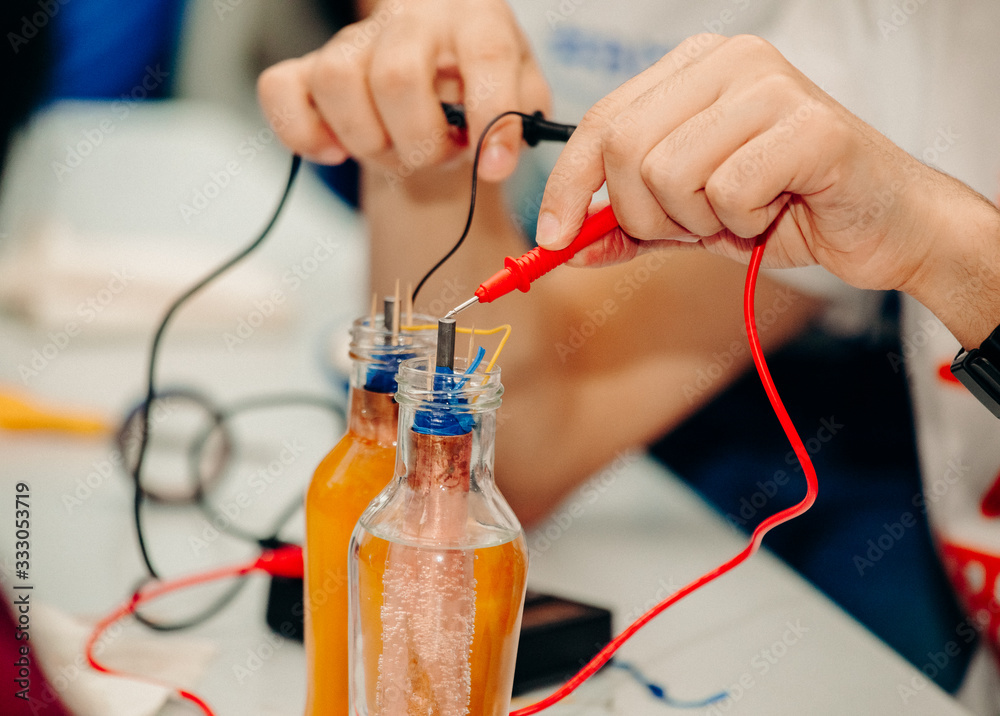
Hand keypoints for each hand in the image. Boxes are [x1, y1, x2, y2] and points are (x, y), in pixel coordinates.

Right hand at [256, 0, 549, 181]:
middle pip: (395, 76)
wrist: (436, 85)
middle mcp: (410, 19)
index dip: (491, 116)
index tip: (493, 167)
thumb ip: (519, 122)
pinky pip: (280, 89)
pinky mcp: (311, 65)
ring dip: (367, 141)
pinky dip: (301, 132)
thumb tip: (494, 157)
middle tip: (435, 158)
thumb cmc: (477, 90)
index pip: (486, 55)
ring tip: (394, 154)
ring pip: (336, 81)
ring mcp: (354, 40)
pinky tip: (334, 151)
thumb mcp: (521, 97)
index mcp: (475, 19)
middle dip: (417, 142)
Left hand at [535, 33, 965, 295]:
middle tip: (691, 227)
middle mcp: (729, 61)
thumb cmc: (788, 208)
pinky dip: (746, 221)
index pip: (601, 120)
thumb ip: (625, 226)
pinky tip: (778, 207)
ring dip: (698, 220)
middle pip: (625, 147)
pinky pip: (728, 191)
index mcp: (693, 68)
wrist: (884, 225)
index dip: (569, 184)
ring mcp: (771, 85)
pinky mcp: (810, 125)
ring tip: (743, 213)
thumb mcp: (687, 220)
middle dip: (642, 213)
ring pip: (669, 172)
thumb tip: (561, 244)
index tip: (552, 237)